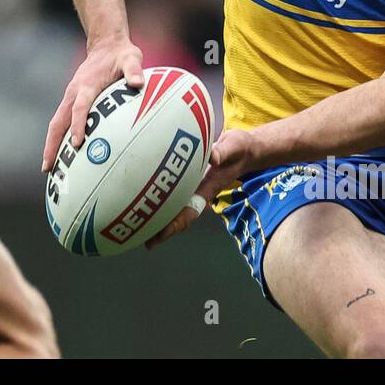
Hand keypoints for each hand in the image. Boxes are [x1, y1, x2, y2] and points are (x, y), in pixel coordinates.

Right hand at [42, 36, 143, 172]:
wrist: (105, 45)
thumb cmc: (121, 55)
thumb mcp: (131, 58)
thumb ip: (134, 70)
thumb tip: (139, 83)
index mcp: (87, 85)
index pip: (80, 107)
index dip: (78, 125)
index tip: (77, 143)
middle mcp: (73, 93)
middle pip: (58, 122)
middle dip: (51, 145)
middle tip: (49, 168)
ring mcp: (70, 98)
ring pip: (56, 125)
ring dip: (51, 145)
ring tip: (49, 170)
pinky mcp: (72, 102)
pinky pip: (62, 123)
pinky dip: (58, 139)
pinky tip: (61, 157)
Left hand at [145, 127, 254, 249]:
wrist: (246, 149)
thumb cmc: (239, 150)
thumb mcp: (233, 148)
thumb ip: (222, 153)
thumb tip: (213, 157)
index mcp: (207, 189)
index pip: (190, 211)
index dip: (176, 224)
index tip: (161, 234)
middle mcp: (198, 191)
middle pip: (178, 215)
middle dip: (161, 227)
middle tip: (140, 236)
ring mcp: (193, 185)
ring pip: (174, 206)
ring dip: (159, 216)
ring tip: (138, 226)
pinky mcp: (189, 176)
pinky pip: (174, 192)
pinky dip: (161, 197)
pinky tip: (146, 198)